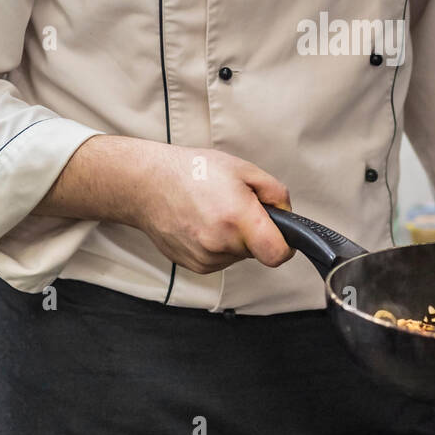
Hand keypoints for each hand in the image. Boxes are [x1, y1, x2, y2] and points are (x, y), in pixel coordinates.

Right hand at [123, 141, 295, 273]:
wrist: (147, 184)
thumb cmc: (193, 172)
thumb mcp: (243, 169)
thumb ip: (275, 193)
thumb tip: (287, 215)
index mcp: (237, 218)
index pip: (277, 254)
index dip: (286, 245)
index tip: (282, 234)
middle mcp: (220, 243)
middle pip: (258, 251)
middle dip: (254, 231)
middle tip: (235, 206)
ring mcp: (205, 258)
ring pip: (238, 255)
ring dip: (234, 238)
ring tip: (213, 211)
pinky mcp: (193, 265)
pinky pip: (220, 259)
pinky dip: (218, 244)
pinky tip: (202, 223)